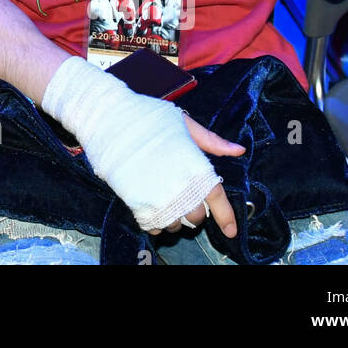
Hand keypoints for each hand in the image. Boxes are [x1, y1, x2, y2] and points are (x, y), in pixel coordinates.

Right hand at [147, 114, 242, 237]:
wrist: (107, 119)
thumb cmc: (146, 116)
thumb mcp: (182, 122)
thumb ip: (211, 140)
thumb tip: (239, 151)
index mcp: (195, 167)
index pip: (217, 200)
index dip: (227, 218)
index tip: (231, 231)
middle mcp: (180, 187)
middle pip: (197, 216)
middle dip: (194, 209)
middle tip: (184, 194)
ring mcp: (158, 198)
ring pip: (176, 224)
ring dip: (176, 217)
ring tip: (167, 199)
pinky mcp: (137, 204)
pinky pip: (154, 226)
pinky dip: (157, 222)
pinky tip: (153, 206)